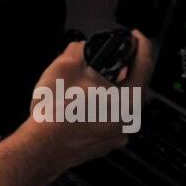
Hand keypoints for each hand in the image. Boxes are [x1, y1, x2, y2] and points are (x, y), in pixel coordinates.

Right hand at [16, 30, 154, 178]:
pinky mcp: (105, 144)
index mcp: (126, 100)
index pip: (145, 65)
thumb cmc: (55, 115)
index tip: (136, 37)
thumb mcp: (63, 67)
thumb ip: (78, 50)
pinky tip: (81, 104)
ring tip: (89, 82)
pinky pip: (109, 120)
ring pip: (120, 105)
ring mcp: (117, 135)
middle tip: (111, 57)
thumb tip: (81, 48)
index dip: (140, 45)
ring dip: (110, 91)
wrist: (41, 148)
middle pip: (135, 87)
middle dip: (124, 69)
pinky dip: (101, 108)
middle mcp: (128, 120)